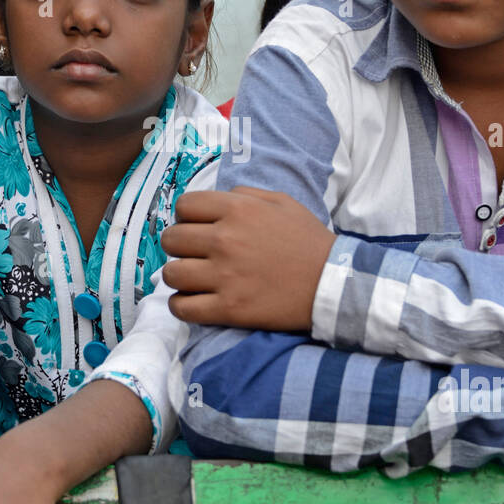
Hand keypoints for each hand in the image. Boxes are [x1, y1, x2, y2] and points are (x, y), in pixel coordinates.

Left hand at [161, 186, 335, 331]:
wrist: (332, 282)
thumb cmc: (307, 240)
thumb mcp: (282, 202)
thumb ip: (245, 195)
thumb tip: (216, 199)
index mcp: (237, 209)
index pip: (184, 206)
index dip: (186, 216)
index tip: (196, 227)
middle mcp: (225, 240)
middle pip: (171, 239)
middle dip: (178, 245)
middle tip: (193, 253)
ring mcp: (224, 276)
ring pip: (171, 274)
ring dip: (178, 275)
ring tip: (193, 278)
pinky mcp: (228, 309)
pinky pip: (182, 307)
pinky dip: (181, 305)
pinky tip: (192, 301)